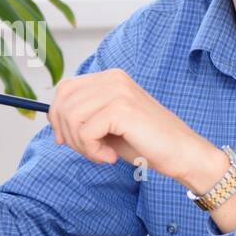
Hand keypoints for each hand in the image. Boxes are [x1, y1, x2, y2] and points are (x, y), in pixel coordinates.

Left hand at [48, 68, 221, 186]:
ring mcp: (118, 90)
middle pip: (63, 103)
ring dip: (81, 145)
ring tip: (102, 154)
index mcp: (110, 78)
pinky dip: (92, 151)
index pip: (65, 89)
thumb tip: (53, 121)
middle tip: (90, 151)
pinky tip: (110, 158)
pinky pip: (85, 132)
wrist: (183, 154)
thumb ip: (83, 117)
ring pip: (71, 117)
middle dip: (68, 134)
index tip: (67, 140)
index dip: (58, 117)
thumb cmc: (147, 143)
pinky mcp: (121, 108)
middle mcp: (113, 78)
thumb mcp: (108, 126)